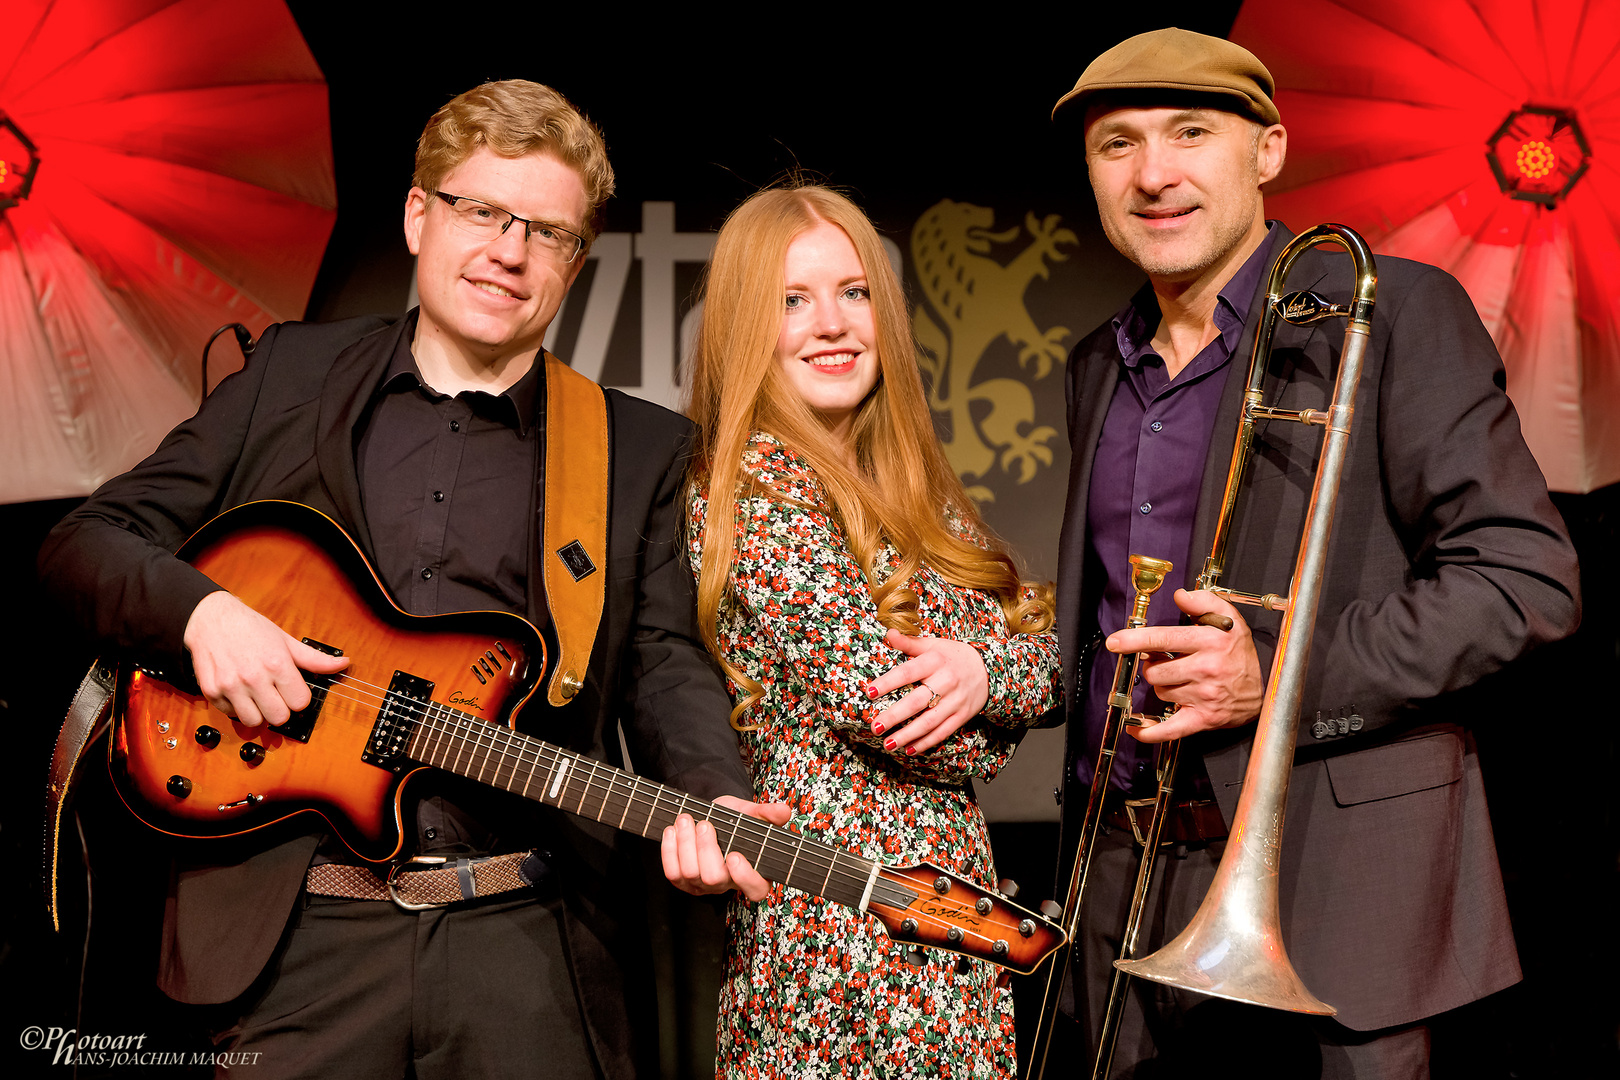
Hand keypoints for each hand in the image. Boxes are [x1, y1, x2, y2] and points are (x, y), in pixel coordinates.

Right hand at [182, 591, 349, 727]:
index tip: (292, 690)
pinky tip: (239, 692)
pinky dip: (236, 708)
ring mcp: (231, 686)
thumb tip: (342, 664)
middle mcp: (254, 677)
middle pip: (279, 718)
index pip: (300, 703)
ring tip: (257, 696)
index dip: (298, 698)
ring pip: (254, 722)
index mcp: (277, 664)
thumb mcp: (285, 640)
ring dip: (258, 712)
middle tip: (275, 696)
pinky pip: (230, 715)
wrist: (211, 618)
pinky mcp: (212, 692)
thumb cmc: (250, 628)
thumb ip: (314, 658)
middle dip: (281, 709)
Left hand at [660, 796, 790, 901]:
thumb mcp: (750, 813)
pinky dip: (669, 849)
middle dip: (705, 848)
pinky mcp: (683, 882)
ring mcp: (704, 886)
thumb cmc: (734, 818)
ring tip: (686, 820)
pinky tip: (672, 831)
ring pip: (690, 873)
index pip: (755, 889)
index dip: (744, 876)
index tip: (734, 855)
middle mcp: (729, 884)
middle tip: (704, 824)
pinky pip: (672, 873)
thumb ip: (767, 813)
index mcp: (755, 873)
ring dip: (685, 843)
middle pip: (714, 878)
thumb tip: (784, 811)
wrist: (708, 817)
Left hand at [862, 628, 989, 754]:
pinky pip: (943, 731)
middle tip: (875, 727)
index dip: (888, 682)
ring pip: (930, 721)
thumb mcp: (933, 645)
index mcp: (935, 660)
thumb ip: (909, 642)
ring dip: (908, 735)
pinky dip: (926, 742)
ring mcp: (956, 700)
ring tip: (888, 744)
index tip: (870, 692)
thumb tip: (888, 633)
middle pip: (917, 701)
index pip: (907, 672)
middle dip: (895, 716)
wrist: (988, 668)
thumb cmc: (952, 655)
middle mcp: (946, 681)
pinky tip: (910, 750)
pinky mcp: (962, 715)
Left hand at [1105, 589, 1261, 743]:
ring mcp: (1204, 695)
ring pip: (1160, 692)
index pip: (1164, 639)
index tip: (1115, 642)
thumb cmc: (1240, 653)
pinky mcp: (1204, 718)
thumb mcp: (1229, 619)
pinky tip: (1135, 729)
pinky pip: (1169, 729)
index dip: (1135, 640)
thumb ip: (1204, 601)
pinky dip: (1150, 731)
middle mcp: (1206, 668)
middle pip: (1155, 670)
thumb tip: (1180, 596)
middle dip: (1153, 665)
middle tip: (1165, 662)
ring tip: (1179, 679)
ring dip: (1163, 686)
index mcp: (1209, 642)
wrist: (1265, 688)